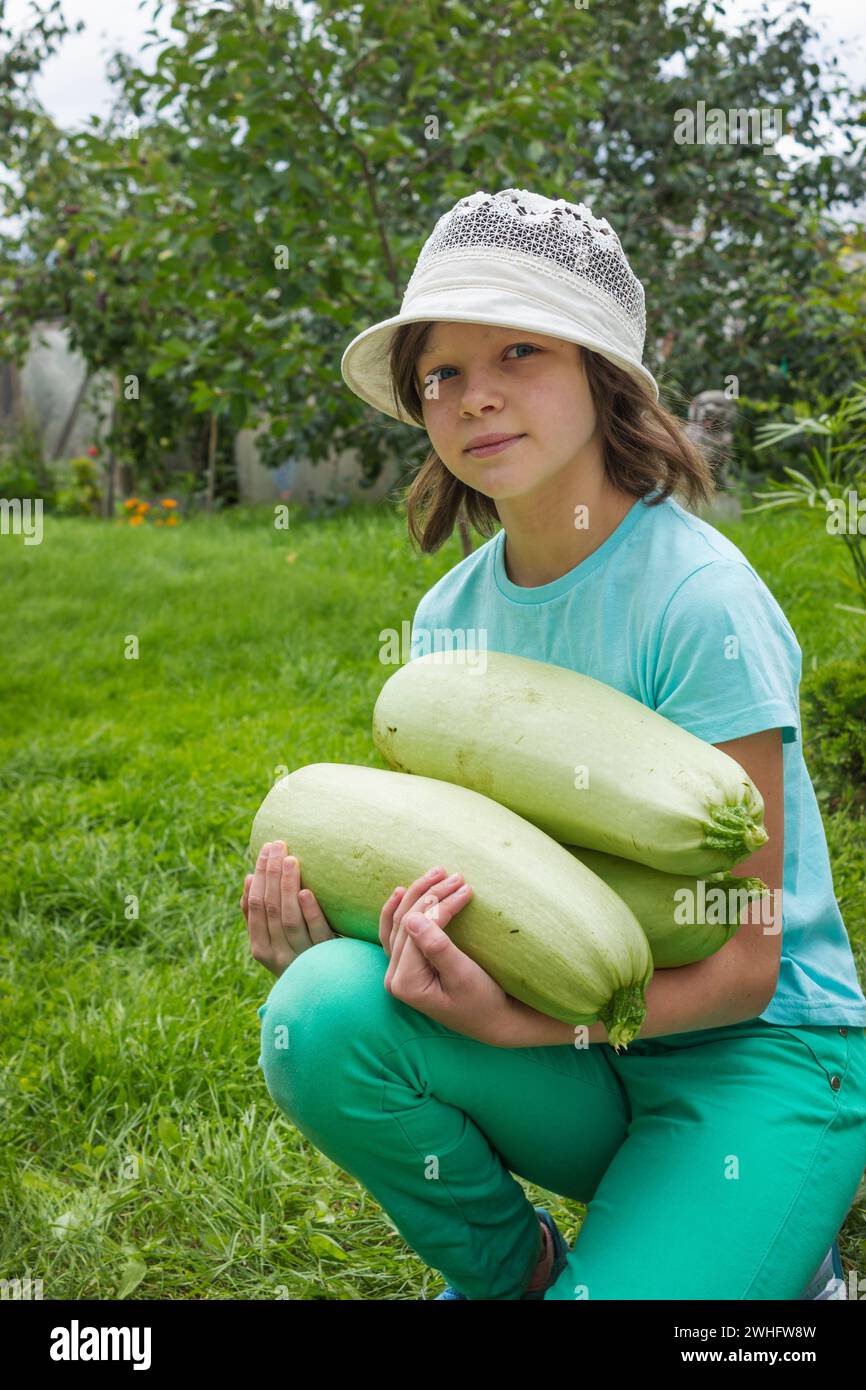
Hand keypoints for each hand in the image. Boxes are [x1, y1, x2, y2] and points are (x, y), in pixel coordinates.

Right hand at [241, 840, 336, 977]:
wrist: (331, 991)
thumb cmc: (302, 955)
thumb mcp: (276, 941)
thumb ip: (261, 917)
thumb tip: (249, 878)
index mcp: (261, 949)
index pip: (254, 907)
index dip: (258, 877)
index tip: (265, 850)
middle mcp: (278, 955)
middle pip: (270, 909)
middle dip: (270, 874)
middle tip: (277, 845)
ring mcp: (302, 957)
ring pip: (289, 919)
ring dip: (287, 887)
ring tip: (291, 859)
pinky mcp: (326, 957)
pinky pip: (317, 933)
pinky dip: (310, 911)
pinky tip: (307, 891)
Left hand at [378, 866, 514, 1045]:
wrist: (493, 1021)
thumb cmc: (483, 1001)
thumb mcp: (463, 976)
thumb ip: (436, 947)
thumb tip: (412, 918)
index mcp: (405, 983)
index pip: (418, 929)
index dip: (441, 904)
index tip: (467, 887)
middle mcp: (394, 978)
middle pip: (405, 923)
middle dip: (430, 894)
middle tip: (456, 875)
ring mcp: (398, 972)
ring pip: (399, 923)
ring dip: (416, 895)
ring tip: (437, 873)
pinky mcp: (407, 967)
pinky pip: (394, 934)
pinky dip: (397, 912)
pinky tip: (399, 892)